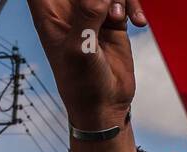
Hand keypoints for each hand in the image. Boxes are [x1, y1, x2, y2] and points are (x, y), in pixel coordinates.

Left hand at [27, 0, 142, 151]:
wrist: (105, 105)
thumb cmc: (81, 84)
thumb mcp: (79, 50)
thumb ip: (87, 17)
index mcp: (48, 11)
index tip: (87, 3)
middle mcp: (69, 8)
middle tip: (109, 5)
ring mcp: (92, 12)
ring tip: (120, 17)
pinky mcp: (113, 21)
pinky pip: (123, 1)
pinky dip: (133, 6)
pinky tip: (138, 22)